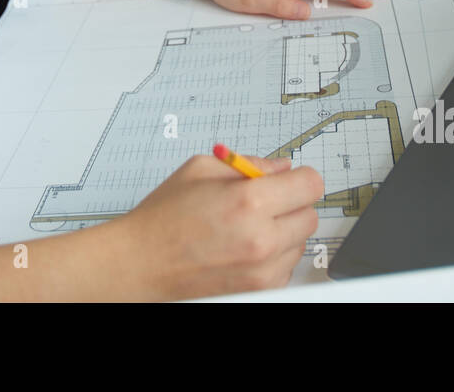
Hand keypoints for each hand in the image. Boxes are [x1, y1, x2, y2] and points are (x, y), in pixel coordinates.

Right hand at [111, 153, 323, 299]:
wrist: (142, 262)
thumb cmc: (164, 217)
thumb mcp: (201, 169)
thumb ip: (249, 164)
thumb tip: (281, 167)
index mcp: (249, 201)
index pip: (311, 185)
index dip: (301, 177)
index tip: (291, 179)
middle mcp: (262, 239)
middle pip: (311, 215)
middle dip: (292, 204)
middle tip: (266, 201)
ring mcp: (262, 271)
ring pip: (300, 243)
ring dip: (283, 232)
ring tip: (247, 226)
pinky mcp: (259, 290)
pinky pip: (286, 267)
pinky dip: (273, 256)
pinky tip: (244, 247)